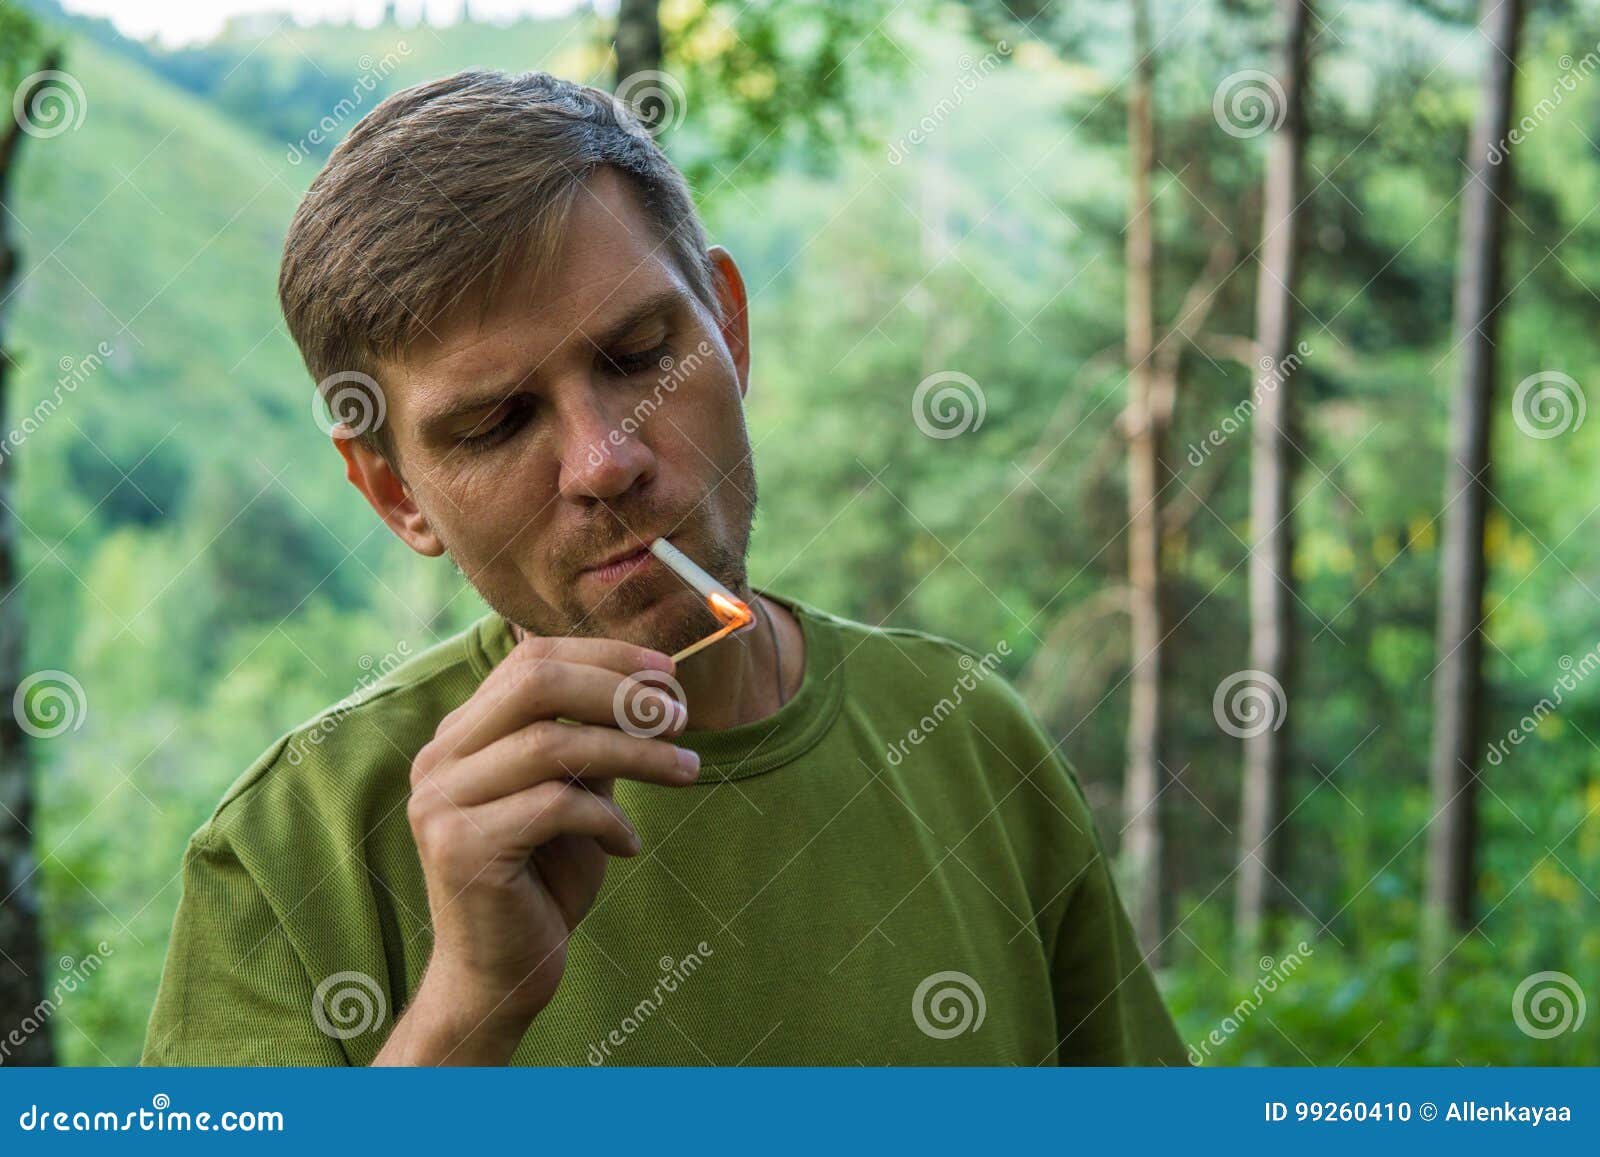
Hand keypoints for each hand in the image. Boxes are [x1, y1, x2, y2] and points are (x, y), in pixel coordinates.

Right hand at [373, 635, 698, 1064]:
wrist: (501, 976)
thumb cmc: (544, 882)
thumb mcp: (578, 796)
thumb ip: (596, 741)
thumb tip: (655, 684)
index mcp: (462, 736)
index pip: (530, 660)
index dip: (605, 657)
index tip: (667, 674)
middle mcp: (439, 759)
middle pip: (534, 682)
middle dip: (618, 692)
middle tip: (678, 718)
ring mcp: (440, 802)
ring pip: (552, 744)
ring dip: (635, 754)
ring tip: (687, 773)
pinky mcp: (459, 847)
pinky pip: (553, 807)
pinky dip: (608, 820)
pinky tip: (628, 847)